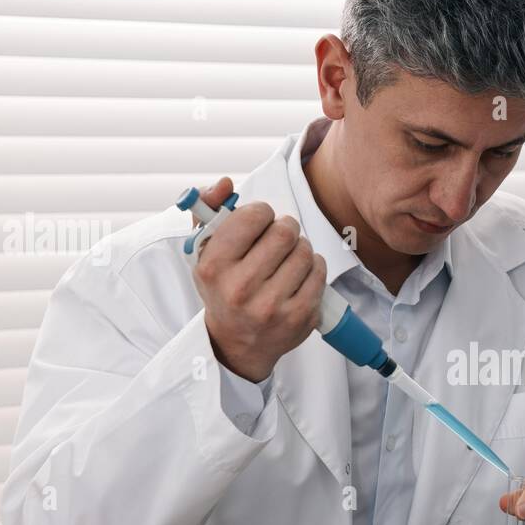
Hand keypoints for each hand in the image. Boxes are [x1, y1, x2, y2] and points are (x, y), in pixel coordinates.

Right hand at [188, 178, 326, 381]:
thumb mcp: (205, 251)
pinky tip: (300, 274)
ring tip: (288, 258)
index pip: (253, 216)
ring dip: (300, 248)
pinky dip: (313, 267)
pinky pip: (319, 272)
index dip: (262, 214)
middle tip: (280, 238)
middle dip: (285, 228)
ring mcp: (272, 306)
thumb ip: (209, 209)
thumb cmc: (223, 288)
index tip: (260, 223)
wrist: (237, 342)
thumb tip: (225, 183)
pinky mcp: (299, 317)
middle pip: (284, 232)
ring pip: (305, 251)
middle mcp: (241, 288)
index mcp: (215, 266)